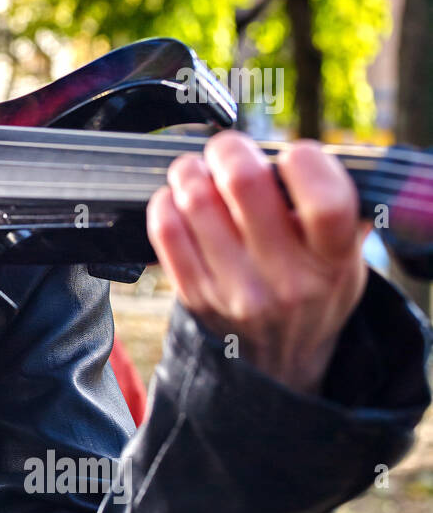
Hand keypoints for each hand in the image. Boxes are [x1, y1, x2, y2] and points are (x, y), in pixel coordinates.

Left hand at [146, 130, 368, 395]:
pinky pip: (165, 230)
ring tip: (199, 169)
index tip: (293, 154)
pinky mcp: (193, 293)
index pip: (324, 203)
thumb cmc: (313, 293)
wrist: (278, 362)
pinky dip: (166, 201)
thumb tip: (309, 157)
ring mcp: (234, 289)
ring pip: (196, 200)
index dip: (305, 161)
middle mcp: (284, 279)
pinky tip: (178, 198)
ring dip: (192, 171)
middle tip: (229, 149)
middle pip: (245, 184)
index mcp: (332, 263)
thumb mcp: (347, 260)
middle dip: (231, 149)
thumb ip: (338, 212)